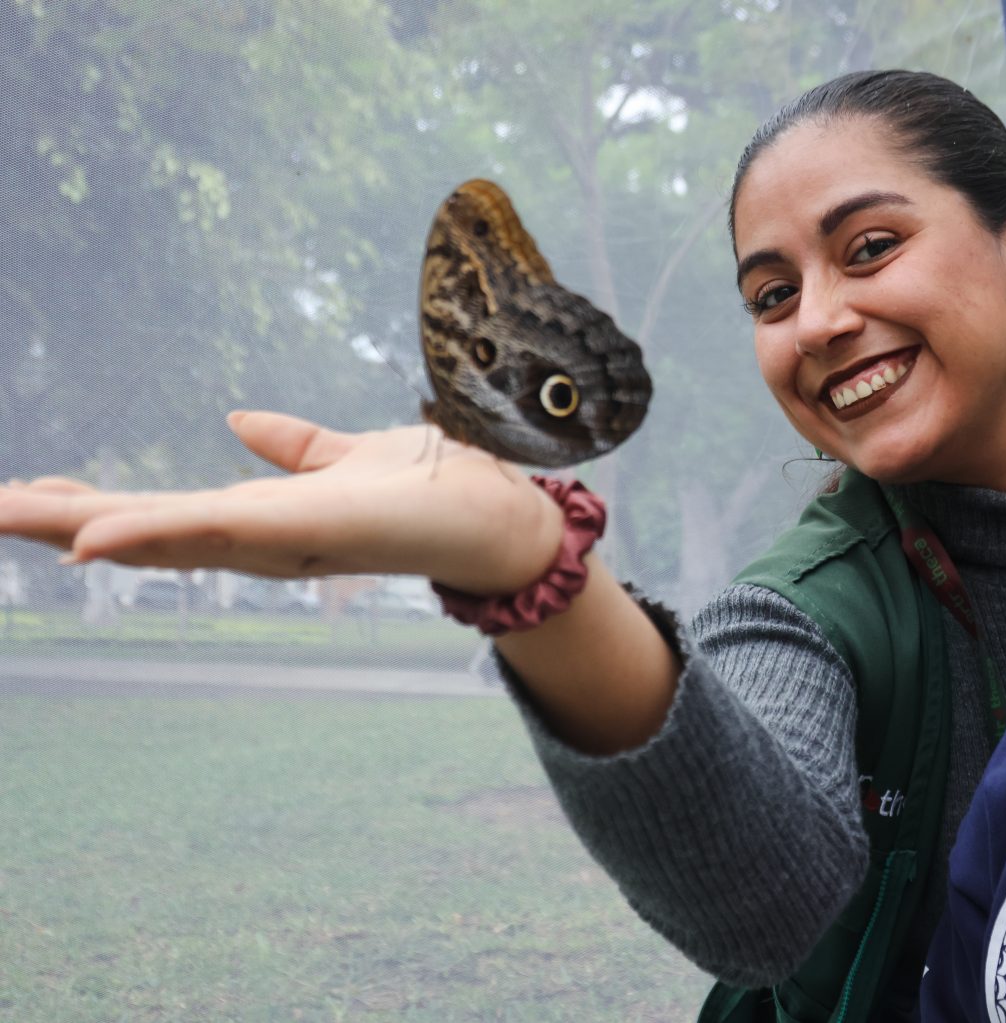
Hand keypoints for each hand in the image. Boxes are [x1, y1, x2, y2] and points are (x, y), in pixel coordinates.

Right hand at [0, 411, 566, 594]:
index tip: (24, 488)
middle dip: (51, 520)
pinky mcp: (308, 530)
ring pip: (155, 536)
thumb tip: (237, 421)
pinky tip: (87, 543)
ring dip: (73, 527)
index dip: (90, 502)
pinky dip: (150, 536)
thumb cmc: (432, 490)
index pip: (155, 510)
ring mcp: (278, 540)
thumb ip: (294, 445)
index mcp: (260, 515)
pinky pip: (215, 533)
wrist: (501, 516)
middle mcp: (258, 538)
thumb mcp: (348, 454)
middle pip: (134, 530)